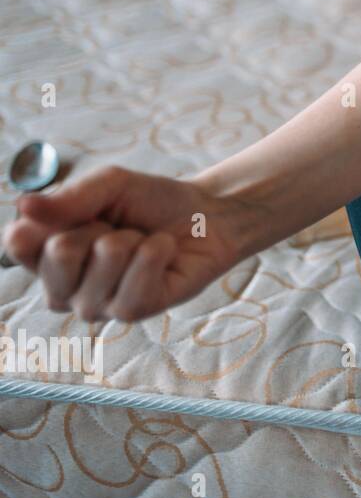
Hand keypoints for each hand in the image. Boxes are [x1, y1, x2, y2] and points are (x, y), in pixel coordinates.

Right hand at [1, 167, 256, 322]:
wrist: (206, 213)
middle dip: (99, 226)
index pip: (17, 243)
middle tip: (121, 228)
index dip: (50, 220)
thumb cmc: (150, 202)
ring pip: (104, 264)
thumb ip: (69, 197)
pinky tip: (163, 252)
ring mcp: (97, 305)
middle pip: (60, 253)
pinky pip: (132, 289)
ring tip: (143, 240)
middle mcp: (64, 288)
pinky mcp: (134, 312)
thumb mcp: (108, 185)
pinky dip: (155, 256)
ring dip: (132, 240)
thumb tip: (23, 206)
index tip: (84, 211)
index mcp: (45, 255)